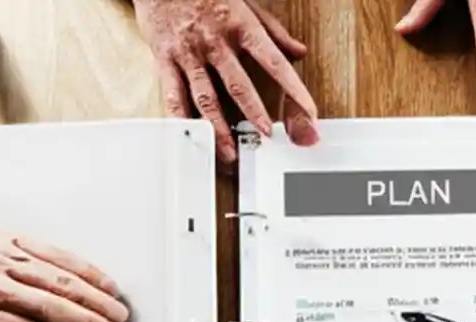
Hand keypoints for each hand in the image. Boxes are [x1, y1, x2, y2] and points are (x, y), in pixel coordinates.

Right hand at [134, 0, 318, 163]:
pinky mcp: (166, 60)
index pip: (274, 62)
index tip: (309, 111)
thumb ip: (274, 31)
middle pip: (239, 86)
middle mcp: (216, 42)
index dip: (293, 89)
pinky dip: (182, 121)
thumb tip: (298, 52)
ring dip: (218, 129)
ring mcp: (190, 53)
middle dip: (255, 115)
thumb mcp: (246, 2)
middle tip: (267, 139)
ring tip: (229, 153)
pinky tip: (191, 139)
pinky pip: (173, 95)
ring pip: (206, 98)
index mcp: (241, 26)